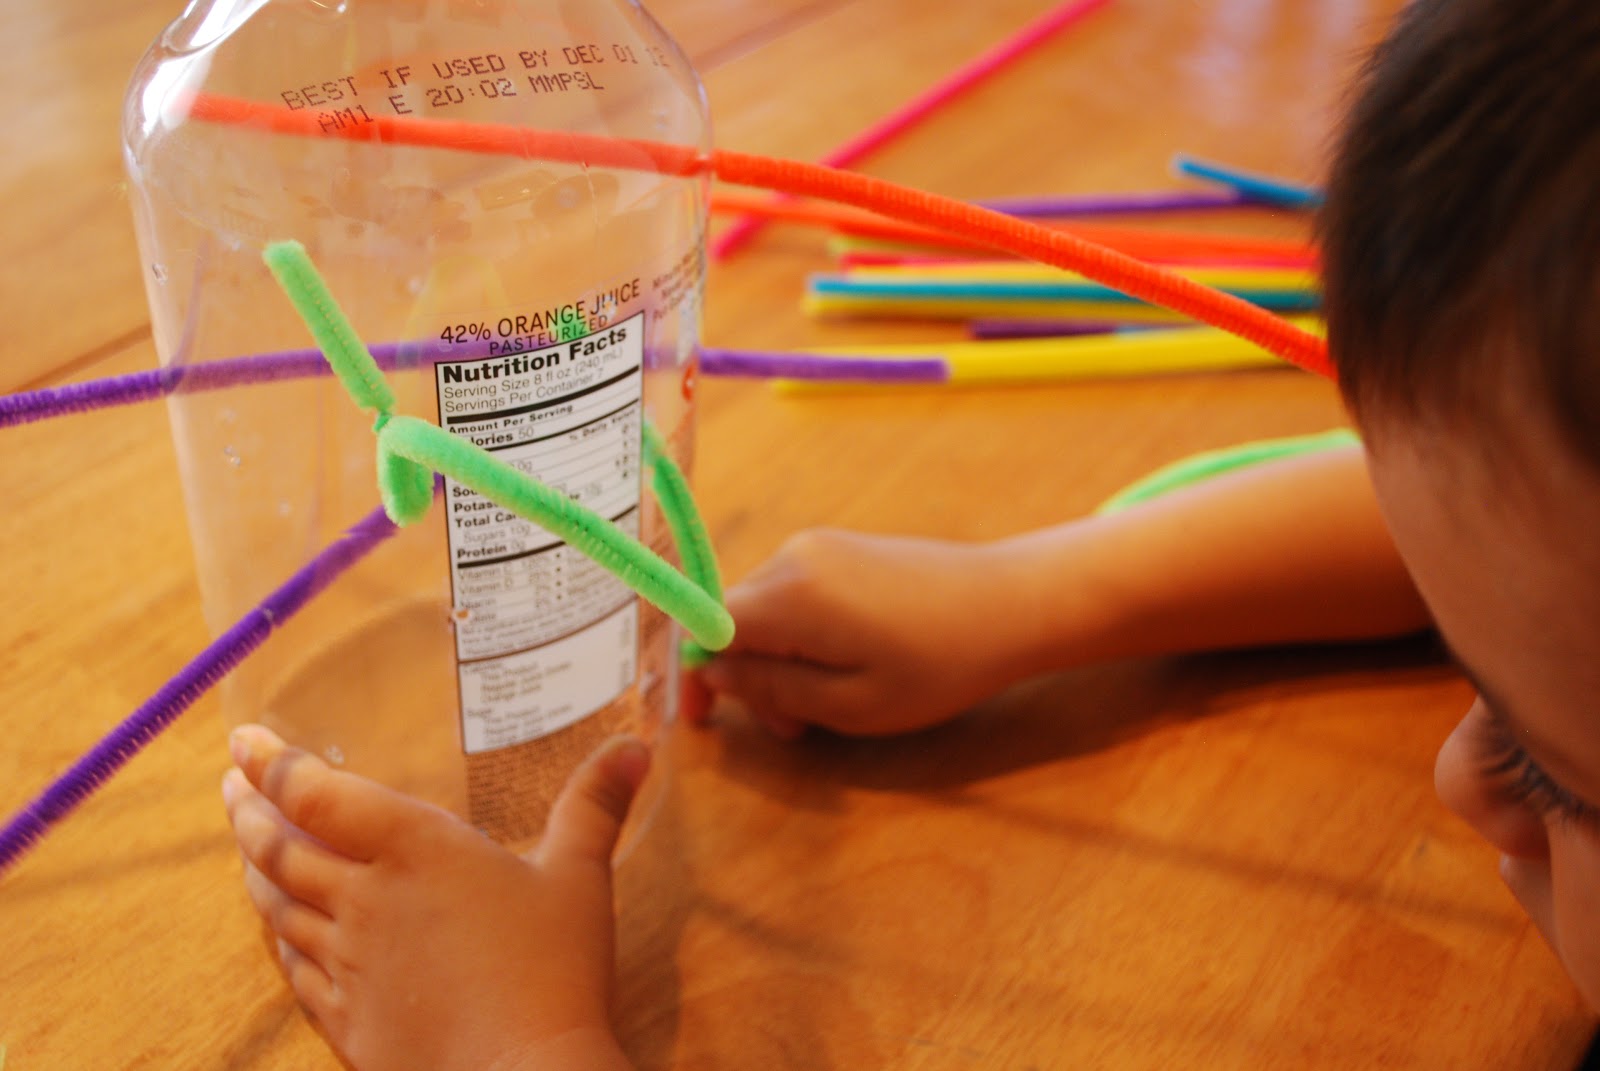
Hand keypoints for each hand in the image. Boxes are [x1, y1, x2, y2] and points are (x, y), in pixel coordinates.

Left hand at [222, 724, 641, 1070]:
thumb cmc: (554, 970)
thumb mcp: (580, 877)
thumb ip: (594, 807)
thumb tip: (633, 747)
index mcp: (414, 850)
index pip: (319, 796)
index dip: (274, 765)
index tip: (244, 741)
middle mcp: (365, 900)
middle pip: (282, 849)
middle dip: (250, 811)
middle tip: (231, 786)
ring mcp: (348, 965)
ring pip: (278, 908)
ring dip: (255, 871)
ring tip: (245, 848)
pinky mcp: (348, 1020)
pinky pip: (295, 970)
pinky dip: (279, 939)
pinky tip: (278, 933)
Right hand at [697, 528, 1031, 737]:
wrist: (1011, 604)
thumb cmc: (938, 664)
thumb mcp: (852, 703)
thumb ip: (774, 690)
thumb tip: (713, 674)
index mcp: (789, 595)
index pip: (705, 626)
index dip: (695, 675)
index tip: (703, 721)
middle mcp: (792, 557)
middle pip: (732, 618)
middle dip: (746, 677)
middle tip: (791, 730)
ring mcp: (818, 546)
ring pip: (764, 608)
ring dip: (776, 660)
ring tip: (822, 706)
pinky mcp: (842, 547)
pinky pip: (794, 594)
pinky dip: (799, 635)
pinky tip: (839, 666)